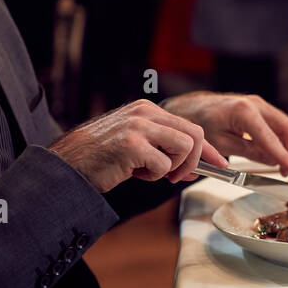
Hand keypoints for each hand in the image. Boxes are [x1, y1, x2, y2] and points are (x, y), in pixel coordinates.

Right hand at [48, 99, 225, 192]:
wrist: (67, 166)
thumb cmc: (101, 158)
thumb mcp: (136, 145)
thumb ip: (164, 148)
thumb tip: (195, 166)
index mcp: (146, 110)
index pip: (190, 126)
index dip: (208, 149)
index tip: (220, 164)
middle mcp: (144, 112)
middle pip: (194, 135)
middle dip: (192, 161)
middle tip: (175, 176)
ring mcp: (138, 126)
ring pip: (184, 148)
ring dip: (172, 168)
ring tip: (148, 172)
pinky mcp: (132, 145)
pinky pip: (163, 166)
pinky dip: (152, 177)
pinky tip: (132, 173)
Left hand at [162, 92, 287, 174]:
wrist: (193, 107)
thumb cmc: (201, 122)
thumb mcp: (222, 143)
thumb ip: (250, 152)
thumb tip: (273, 162)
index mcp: (244, 112)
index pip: (272, 139)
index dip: (285, 157)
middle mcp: (256, 104)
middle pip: (287, 128)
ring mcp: (259, 104)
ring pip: (286, 126)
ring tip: (281, 165)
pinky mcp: (260, 107)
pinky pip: (278, 124)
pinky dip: (281, 139)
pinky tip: (275, 153)